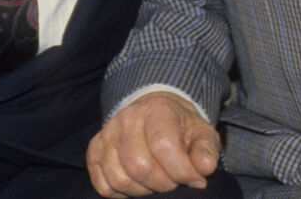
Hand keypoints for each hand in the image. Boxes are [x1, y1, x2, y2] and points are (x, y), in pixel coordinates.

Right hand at [87, 91, 220, 195]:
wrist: (155, 115)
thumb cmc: (180, 129)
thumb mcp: (201, 133)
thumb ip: (206, 150)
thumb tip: (204, 168)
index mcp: (156, 110)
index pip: (163, 146)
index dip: (182, 172)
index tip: (196, 180)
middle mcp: (126, 119)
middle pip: (139, 166)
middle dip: (163, 184)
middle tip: (174, 182)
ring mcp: (107, 135)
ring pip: (119, 179)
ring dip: (143, 191)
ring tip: (156, 183)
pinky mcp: (95, 150)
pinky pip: (102, 185)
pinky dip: (120, 194)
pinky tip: (137, 185)